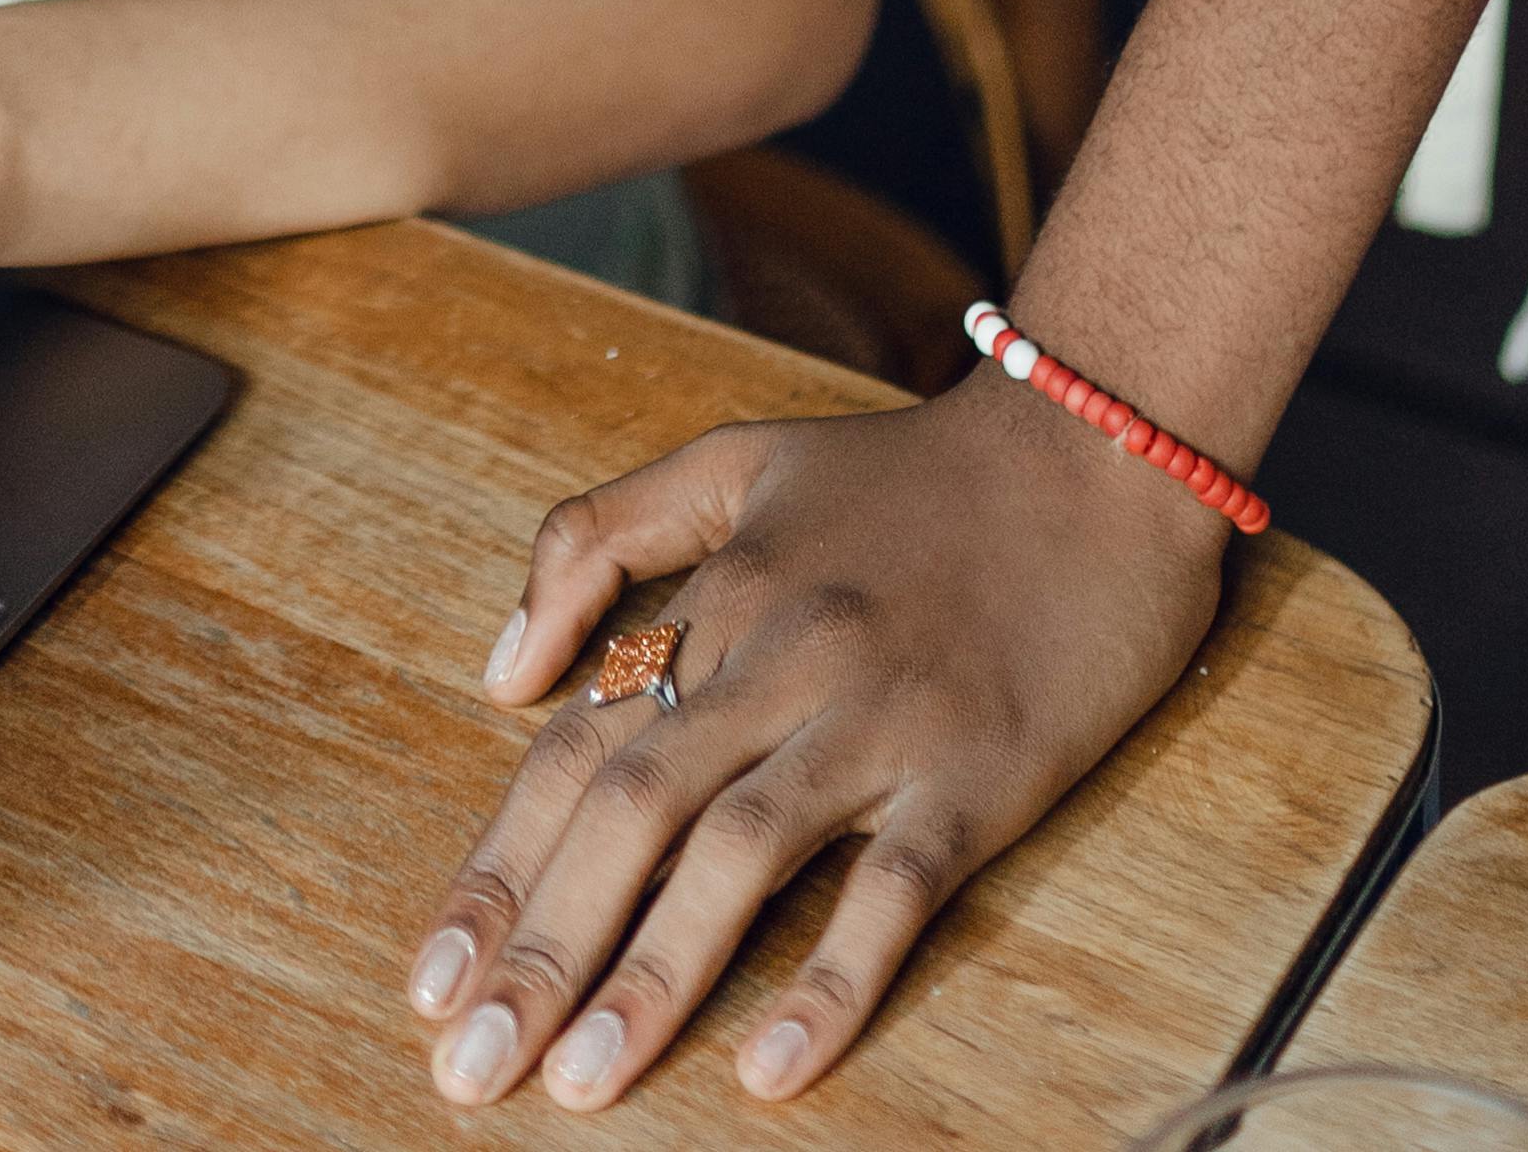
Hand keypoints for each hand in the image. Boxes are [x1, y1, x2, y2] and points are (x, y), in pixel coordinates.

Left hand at [404, 379, 1225, 1110]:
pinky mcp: (981, 769)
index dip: (496, 871)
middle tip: (470, 1069)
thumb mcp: (739, 460)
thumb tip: (504, 673)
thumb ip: (603, 534)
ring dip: (652, 975)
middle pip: (632, 810)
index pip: (574, 751)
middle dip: (541, 947)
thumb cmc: (915, 471)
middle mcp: (781, 657)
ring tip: (580, 1082)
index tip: (428, 983)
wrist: (1099, 445)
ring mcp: (880, 716)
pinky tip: (771, 1065)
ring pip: (741, 854)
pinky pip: (895, 886)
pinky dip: (831, 977)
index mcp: (720, 597)